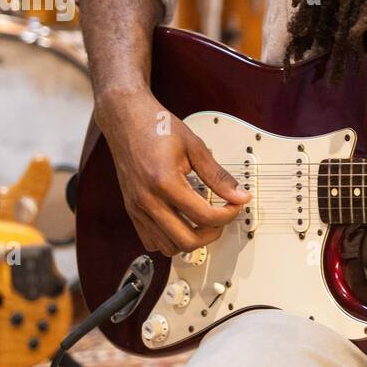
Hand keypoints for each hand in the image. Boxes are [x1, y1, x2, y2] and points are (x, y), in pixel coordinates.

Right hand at [96, 89, 248, 255]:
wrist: (126, 119)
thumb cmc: (157, 127)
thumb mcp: (195, 147)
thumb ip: (218, 176)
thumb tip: (239, 195)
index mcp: (164, 182)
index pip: (203, 217)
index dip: (227, 215)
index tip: (235, 205)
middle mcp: (147, 200)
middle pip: (186, 241)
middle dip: (211, 234)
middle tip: (222, 218)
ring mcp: (136, 208)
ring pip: (167, 247)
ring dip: (190, 241)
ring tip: (203, 222)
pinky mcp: (131, 210)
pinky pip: (151, 241)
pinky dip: (169, 240)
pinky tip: (182, 223)